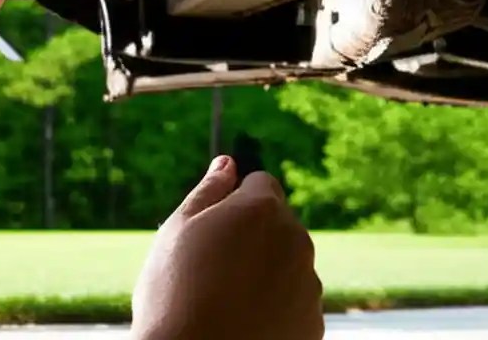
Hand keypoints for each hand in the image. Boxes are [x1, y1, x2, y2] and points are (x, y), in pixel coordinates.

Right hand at [132, 157, 323, 339]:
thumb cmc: (175, 295)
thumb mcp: (177, 231)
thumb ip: (208, 191)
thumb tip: (227, 164)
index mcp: (263, 210)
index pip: (260, 183)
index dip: (236, 200)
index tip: (215, 226)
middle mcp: (296, 241)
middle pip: (278, 224)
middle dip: (253, 236)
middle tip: (213, 267)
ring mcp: (309, 285)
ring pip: (287, 265)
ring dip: (266, 273)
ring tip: (226, 302)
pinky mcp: (313, 324)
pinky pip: (295, 304)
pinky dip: (276, 309)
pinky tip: (245, 323)